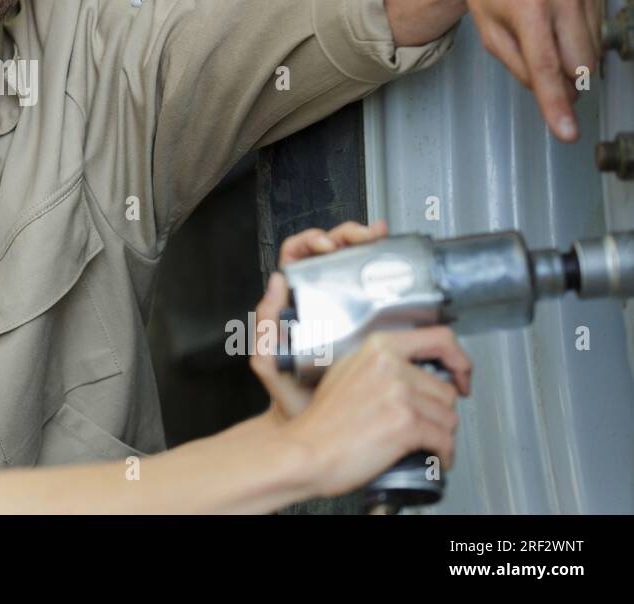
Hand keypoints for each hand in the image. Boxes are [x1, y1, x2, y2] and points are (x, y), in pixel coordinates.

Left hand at [250, 219, 391, 422]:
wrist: (320, 428)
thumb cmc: (291, 396)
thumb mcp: (269, 362)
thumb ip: (265, 326)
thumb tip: (275, 283)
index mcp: (296, 303)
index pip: (299, 257)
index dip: (312, 243)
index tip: (328, 246)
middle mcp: (322, 302)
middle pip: (334, 254)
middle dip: (349, 236)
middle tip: (366, 236)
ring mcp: (348, 311)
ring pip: (357, 267)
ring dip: (370, 246)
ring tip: (382, 239)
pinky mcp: (371, 325)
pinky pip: (381, 294)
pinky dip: (390, 276)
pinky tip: (399, 269)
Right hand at [282, 328, 472, 498]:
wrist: (306, 451)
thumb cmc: (321, 421)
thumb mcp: (345, 372)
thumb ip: (378, 364)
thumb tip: (412, 371)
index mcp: (378, 348)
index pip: (440, 338)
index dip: (459, 359)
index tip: (461, 375)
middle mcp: (391, 366)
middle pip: (446, 389)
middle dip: (439, 412)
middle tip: (425, 424)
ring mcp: (400, 394)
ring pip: (449, 417)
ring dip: (440, 435)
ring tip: (423, 442)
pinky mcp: (406, 424)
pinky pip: (444, 441)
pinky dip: (443, 455)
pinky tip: (433, 457)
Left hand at [458, 0, 605, 141]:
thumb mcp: (490, 35)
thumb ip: (520, 69)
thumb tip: (554, 97)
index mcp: (527, 6)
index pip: (548, 67)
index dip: (557, 104)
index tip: (567, 132)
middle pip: (580, 63)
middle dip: (565, 77)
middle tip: (544, 63)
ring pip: (594, 46)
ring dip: (573, 52)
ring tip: (546, 29)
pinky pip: (600, 21)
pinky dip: (581, 29)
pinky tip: (559, 12)